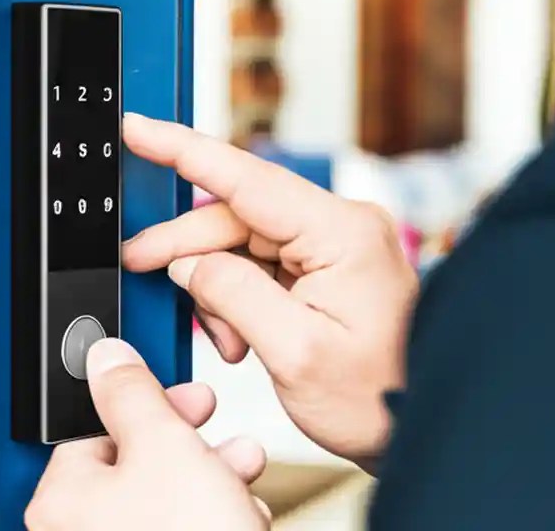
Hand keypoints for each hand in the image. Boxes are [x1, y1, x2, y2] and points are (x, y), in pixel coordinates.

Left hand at [26, 339, 270, 530]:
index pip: (97, 427)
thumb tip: (105, 357)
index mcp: (61, 498)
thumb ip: (132, 391)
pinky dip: (206, 519)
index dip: (151, 405)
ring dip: (208, 479)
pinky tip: (240, 516)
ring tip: (242, 474)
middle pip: (133, 464)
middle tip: (219, 432)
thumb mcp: (165, 444)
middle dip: (190, 443)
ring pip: (160, 501)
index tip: (186, 398)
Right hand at [121, 113, 418, 468]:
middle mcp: (338, 226)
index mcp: (340, 232)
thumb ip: (233, 296)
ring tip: (226, 340)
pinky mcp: (323, 267)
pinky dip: (235, 298)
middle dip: (186, 247)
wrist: (416, 425)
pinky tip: (239, 337)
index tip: (138, 128)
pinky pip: (256, 265)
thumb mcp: (295, 352)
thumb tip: (188, 264)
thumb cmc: (378, 397)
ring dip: (215, 287)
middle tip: (138, 264)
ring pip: (239, 243)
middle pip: (233, 214)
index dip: (182, 148)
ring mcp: (332, 245)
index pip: (245, 176)